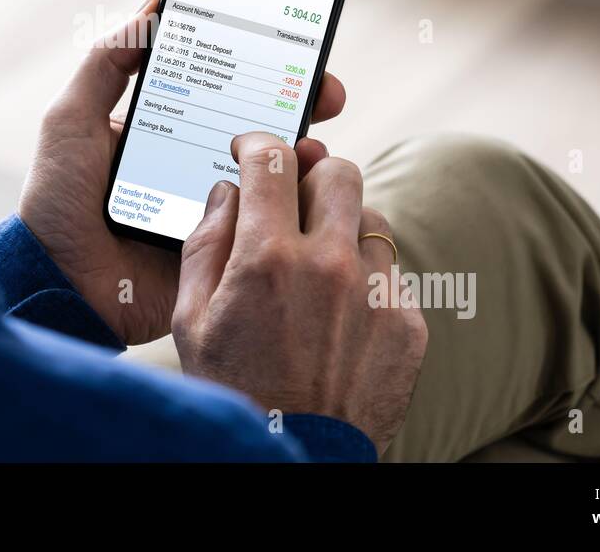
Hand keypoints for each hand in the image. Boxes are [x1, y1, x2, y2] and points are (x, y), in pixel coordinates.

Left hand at [18, 0, 347, 345]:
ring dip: (304, 149)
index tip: (291, 42)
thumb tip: (154, 4)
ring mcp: (215, 203)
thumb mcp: (71, 120)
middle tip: (326, 91)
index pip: (222, 86)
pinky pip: (269, 220)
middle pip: (260, 122)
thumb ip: (107, 63)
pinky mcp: (225, 245)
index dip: (258, 63)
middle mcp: (196, 161)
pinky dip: (294, 200)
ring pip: (275, 169)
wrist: (59, 284)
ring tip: (314, 140)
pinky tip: (305, 183)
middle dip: (300, 100)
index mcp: (167, 128)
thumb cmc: (57, 201)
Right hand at [171, 132, 427, 454]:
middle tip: (293, 192)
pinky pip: (389, 272)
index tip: (252, 150)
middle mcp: (331, 264)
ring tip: (316, 262)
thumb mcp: (191, 318)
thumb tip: (228, 192)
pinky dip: (363, 277)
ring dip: (341, 225)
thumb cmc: (236, 388)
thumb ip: (206, 242)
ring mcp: (376, 292)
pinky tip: (339, 311)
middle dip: (312, 170)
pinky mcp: (408, 322)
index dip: (258, 144)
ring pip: (369, 217)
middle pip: (338, 170)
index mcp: (268, 258)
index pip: (272, 161)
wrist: (297, 456)